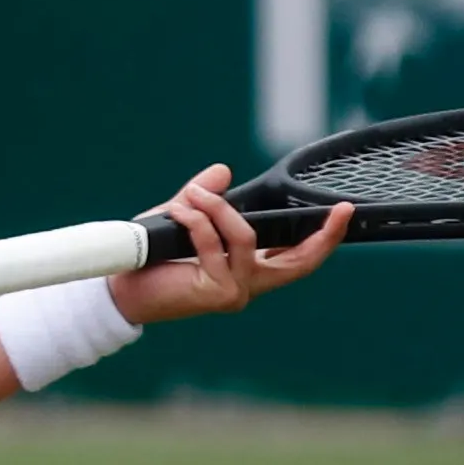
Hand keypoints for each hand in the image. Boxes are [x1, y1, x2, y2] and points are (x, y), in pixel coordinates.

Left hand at [104, 165, 353, 324]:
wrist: (119, 290)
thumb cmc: (151, 259)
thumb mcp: (182, 220)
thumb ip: (205, 199)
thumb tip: (224, 171)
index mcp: (249, 270)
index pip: (297, 258)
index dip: (324, 238)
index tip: (345, 211)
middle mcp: (249, 285)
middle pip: (299, 263)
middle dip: (322, 236)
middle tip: (338, 209)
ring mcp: (236, 292)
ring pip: (245, 239)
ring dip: (218, 209)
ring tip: (193, 194)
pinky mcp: (216, 293)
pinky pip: (214, 244)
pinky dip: (198, 220)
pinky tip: (180, 210)